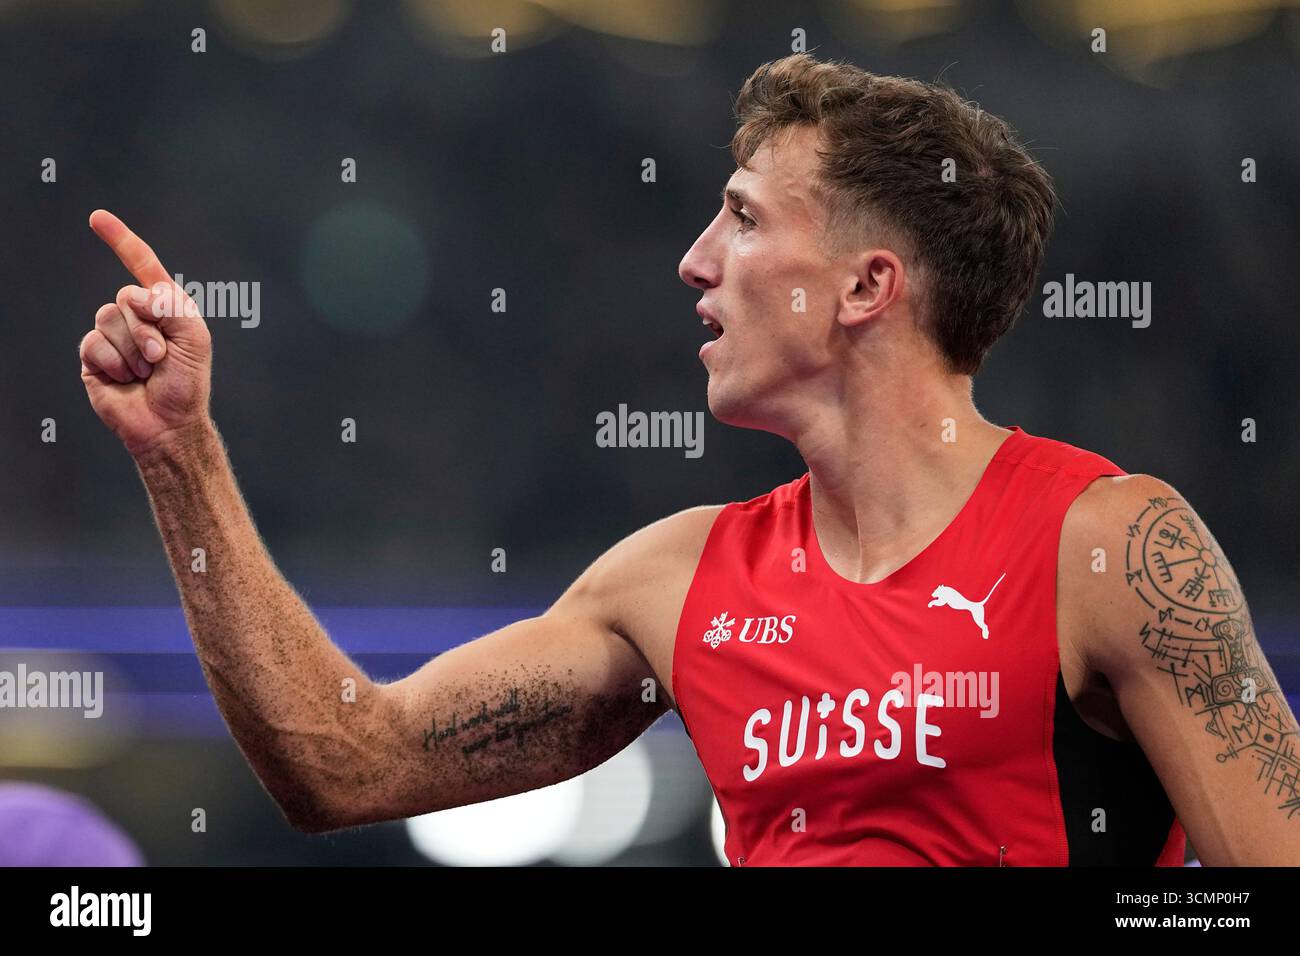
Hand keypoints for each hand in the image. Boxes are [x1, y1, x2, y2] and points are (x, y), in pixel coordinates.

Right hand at [80, 210, 212, 457]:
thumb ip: (170, 305)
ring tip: (145, 371)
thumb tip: (133, 296)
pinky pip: (94, 342)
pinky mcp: (94, 357)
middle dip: (148, 330)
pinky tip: (125, 378)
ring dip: (133, 350)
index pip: (141, 265)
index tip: (97, 217)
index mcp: (163, 306)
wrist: (169, 422)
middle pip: (125, 297)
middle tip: (161, 358)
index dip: (121, 241)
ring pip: (108, 319)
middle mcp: (136, 316)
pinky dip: (114, 362)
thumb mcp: (193, 336)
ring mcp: (113, 335)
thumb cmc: (186, 381)